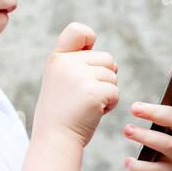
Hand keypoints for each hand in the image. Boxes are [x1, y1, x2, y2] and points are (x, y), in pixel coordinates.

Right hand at [32, 22, 119, 147]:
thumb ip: (82, 66)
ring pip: (113, 76)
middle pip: (106, 58)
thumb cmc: (61, 113)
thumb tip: (114, 64)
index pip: (77, 30)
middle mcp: (67, 63)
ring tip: (87, 105)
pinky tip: (94, 112)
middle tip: (84, 96)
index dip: (89, 39)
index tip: (87, 54)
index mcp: (57, 58)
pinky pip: (116, 92)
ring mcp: (80, 77)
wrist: (55, 140)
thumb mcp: (62, 81)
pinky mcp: (94, 92)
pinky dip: (110, 104)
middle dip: (104, 78)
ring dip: (107, 92)